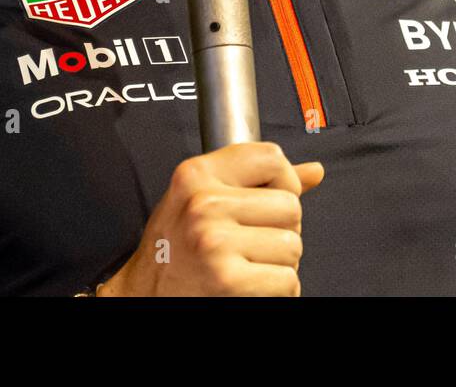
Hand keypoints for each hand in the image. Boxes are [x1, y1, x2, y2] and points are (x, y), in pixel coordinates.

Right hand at [98, 141, 323, 295]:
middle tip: (249, 243)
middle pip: (290, 205)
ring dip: (279, 263)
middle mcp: (203, 204)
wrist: (142, 297)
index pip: (271, 157)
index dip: (283, 182)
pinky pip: (288, 281)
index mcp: (196, 175)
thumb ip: (258, 182)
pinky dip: (277, 290)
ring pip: (293, 246)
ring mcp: (215, 242)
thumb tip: (314, 172)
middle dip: (280, 229)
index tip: (268, 200)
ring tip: (245, 265)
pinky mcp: (228, 280)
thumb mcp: (202, 201)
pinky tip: (249, 286)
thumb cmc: (174, 250)